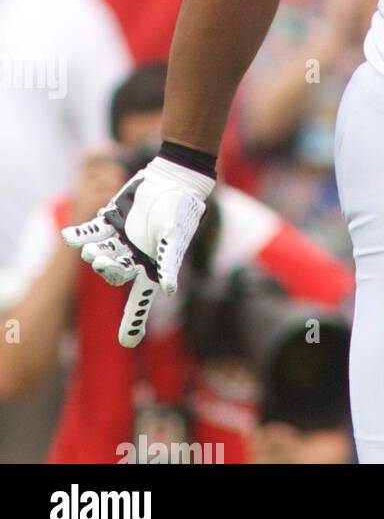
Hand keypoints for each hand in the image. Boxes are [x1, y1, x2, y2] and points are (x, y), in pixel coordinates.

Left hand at [61, 156, 213, 347]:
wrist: (174, 175)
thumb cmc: (182, 208)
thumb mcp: (177, 236)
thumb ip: (169, 262)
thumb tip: (168, 290)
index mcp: (151, 265)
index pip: (140, 299)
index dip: (133, 321)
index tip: (127, 343)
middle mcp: (133, 255)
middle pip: (114, 274)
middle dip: (107, 270)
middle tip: (102, 261)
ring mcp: (120, 238)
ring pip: (100, 253)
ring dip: (94, 253)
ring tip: (92, 252)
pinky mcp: (111, 220)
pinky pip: (91, 231)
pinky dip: (79, 234)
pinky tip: (68, 236)